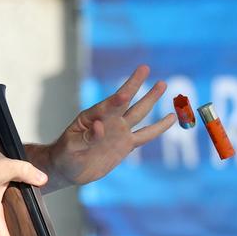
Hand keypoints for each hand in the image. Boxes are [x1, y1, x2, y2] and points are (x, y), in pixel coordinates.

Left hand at [47, 65, 174, 187]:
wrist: (69, 168)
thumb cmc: (65, 154)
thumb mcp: (70, 146)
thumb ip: (86, 137)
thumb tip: (100, 127)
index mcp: (92, 117)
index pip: (107, 106)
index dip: (116, 100)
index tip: (125, 94)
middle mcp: (108, 120)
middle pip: (125, 101)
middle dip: (135, 85)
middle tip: (144, 68)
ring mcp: (119, 131)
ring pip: (138, 113)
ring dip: (150, 99)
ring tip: (162, 84)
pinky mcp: (126, 144)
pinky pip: (146, 135)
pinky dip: (159, 128)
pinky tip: (171, 118)